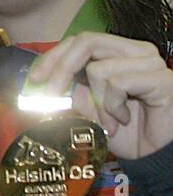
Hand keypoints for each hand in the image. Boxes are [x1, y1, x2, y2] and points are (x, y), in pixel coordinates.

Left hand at [28, 31, 172, 159]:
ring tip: (108, 122)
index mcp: (120, 52)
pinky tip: (124, 119)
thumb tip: (40, 81)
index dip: (53, 57)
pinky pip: (117, 84)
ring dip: (96, 103)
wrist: (156, 155)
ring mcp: (151, 63)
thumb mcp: (89, 108)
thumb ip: (70, 90)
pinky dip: (113, 107)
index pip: (80, 40)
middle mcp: (137, 51)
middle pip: (86, 42)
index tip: (35, 79)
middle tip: (52, 95)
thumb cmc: (126, 132)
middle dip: (62, 70)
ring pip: (99, 69)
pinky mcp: (161, 78)